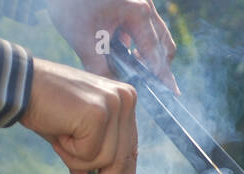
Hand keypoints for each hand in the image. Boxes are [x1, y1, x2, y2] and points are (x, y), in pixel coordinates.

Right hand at [21, 58, 137, 173]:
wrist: (20, 85)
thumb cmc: (45, 108)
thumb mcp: (73, 138)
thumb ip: (89, 160)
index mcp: (124, 100)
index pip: (131, 148)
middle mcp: (125, 99)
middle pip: (123, 159)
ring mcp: (114, 105)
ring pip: (106, 160)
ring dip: (77, 160)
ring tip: (61, 138)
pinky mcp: (98, 114)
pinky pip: (90, 154)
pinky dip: (70, 152)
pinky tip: (59, 132)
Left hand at [45, 0, 179, 94]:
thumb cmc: (71, 2)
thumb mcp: (83, 39)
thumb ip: (100, 68)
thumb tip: (114, 90)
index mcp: (138, 14)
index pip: (156, 54)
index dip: (163, 77)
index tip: (172, 94)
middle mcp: (145, 6)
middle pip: (164, 44)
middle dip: (160, 66)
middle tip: (154, 86)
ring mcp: (141, 2)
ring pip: (158, 35)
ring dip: (150, 54)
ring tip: (135, 69)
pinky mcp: (133, 2)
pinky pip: (146, 27)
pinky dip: (141, 42)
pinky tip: (126, 52)